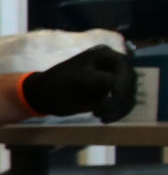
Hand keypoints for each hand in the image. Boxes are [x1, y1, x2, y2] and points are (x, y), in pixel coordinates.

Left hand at [21, 46, 138, 121]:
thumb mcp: (77, 79)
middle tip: (101, 113)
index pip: (123, 70)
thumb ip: (97, 80)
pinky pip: (124, 104)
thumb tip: (116, 84)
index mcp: (105, 55)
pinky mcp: (111, 94)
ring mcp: (114, 80)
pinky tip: (104, 119)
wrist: (44, 95)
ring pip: (129, 94)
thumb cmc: (57, 82)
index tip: (110, 97)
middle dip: (120, 99)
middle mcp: (113, 66)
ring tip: (100, 117)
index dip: (121, 85)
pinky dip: (119, 112)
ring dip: (119, 108)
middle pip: (130, 82)